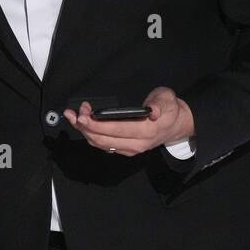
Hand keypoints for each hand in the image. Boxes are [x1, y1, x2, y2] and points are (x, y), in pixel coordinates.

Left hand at [64, 86, 194, 156]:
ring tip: (74, 115)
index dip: (96, 124)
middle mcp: (136, 144)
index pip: (116, 130)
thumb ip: (159, 103)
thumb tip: (154, 112)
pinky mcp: (124, 149)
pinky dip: (90, 134)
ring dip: (84, 131)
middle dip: (84, 127)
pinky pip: (102, 145)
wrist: (176, 126)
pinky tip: (83, 123)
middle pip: (102, 140)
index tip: (82, 116)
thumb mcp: (168, 99)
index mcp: (146, 131)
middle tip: (73, 113)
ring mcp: (129, 149)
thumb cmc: (170, 109)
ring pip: (100, 144)